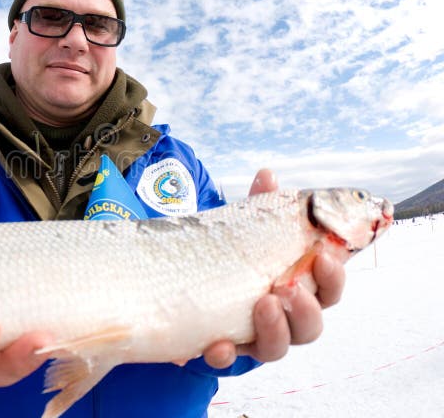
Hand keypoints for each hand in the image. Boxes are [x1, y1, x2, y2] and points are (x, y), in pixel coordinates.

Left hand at [199, 168, 346, 367]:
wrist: (199, 284)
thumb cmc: (239, 257)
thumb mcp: (248, 230)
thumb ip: (261, 206)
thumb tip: (267, 175)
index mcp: (301, 287)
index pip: (330, 288)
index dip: (334, 275)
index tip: (323, 254)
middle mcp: (286, 318)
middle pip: (312, 326)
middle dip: (306, 308)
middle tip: (289, 287)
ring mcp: (257, 336)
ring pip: (278, 347)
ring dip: (275, 329)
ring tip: (263, 304)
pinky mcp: (227, 348)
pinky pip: (229, 359)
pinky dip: (224, 353)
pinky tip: (216, 344)